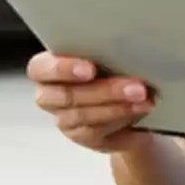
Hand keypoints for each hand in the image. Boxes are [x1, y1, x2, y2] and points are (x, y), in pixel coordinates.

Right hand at [27, 51, 155, 153]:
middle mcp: (49, 97)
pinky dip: (123, 124)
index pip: (40, 69)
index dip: (62, 70)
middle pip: (68, 96)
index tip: (89, 69)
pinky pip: (100, 135)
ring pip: (85, 118)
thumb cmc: (108, 61)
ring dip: (118, 109)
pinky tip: (141, 116)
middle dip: (105, 92)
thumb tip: (126, 45)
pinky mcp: (85, 138)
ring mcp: (65, 121)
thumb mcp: (103, 51)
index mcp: (45, 69)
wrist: (122, 91)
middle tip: (136, 87)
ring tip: (145, 100)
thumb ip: (103, 49)